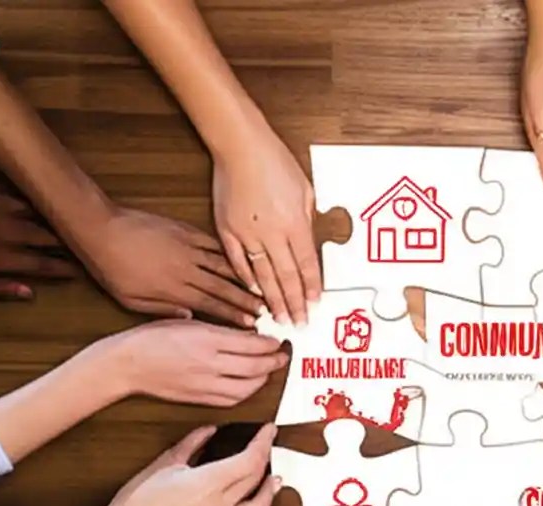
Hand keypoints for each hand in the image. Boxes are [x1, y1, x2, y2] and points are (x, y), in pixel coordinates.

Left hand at [74, 205, 262, 327]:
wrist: (102, 231)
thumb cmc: (112, 268)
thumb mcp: (131, 300)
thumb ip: (163, 310)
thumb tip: (189, 318)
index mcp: (173, 290)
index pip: (211, 306)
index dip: (234, 316)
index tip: (252, 323)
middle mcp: (186, 270)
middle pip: (223, 288)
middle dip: (247, 300)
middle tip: (267, 308)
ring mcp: (187, 248)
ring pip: (223, 265)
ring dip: (244, 277)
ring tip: (262, 286)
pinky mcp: (185, 231)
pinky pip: (213, 243)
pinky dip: (228, 252)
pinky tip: (240, 258)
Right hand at [100, 319, 286, 406]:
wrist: (127, 363)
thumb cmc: (152, 338)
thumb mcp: (188, 322)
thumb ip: (218, 327)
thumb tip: (246, 331)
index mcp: (206, 338)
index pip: (250, 343)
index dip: (269, 343)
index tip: (277, 340)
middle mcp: (209, 363)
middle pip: (254, 366)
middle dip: (274, 361)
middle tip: (283, 355)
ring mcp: (204, 384)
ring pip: (246, 387)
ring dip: (263, 379)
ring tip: (269, 370)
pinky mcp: (199, 398)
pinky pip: (231, 400)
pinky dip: (246, 393)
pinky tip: (250, 385)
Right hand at [101, 424, 280, 505]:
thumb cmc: (137, 503)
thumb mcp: (165, 464)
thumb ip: (193, 444)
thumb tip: (211, 431)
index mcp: (205, 487)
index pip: (248, 461)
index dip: (263, 443)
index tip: (267, 430)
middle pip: (256, 480)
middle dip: (266, 458)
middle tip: (266, 442)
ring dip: (269, 489)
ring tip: (271, 473)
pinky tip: (258, 499)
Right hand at [213, 118, 319, 326]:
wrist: (240, 145)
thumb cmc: (274, 161)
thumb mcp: (305, 190)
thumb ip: (307, 219)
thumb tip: (310, 242)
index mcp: (294, 223)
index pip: (307, 265)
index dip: (312, 288)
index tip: (315, 304)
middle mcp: (272, 232)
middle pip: (286, 277)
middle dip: (294, 303)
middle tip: (298, 322)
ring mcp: (247, 233)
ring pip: (262, 275)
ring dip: (272, 299)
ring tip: (278, 317)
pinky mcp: (226, 229)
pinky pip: (237, 262)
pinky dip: (246, 279)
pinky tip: (254, 293)